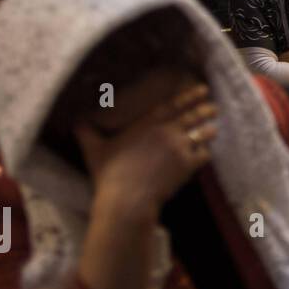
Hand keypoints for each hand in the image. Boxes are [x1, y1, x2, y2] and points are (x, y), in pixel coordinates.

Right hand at [74, 84, 218, 219]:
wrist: (126, 199)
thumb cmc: (109, 174)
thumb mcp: (94, 150)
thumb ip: (86, 133)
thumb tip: (74, 121)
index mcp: (147, 123)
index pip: (174, 104)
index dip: (190, 95)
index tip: (202, 90)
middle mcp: (167, 131)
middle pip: (194, 115)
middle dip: (206, 110)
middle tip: (213, 107)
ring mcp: (179, 147)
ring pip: (203, 133)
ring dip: (209, 130)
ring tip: (214, 128)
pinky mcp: (187, 165)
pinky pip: (204, 154)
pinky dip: (206, 153)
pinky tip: (206, 152)